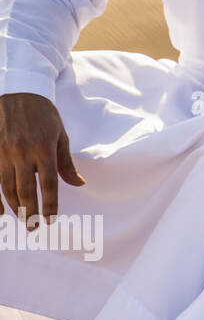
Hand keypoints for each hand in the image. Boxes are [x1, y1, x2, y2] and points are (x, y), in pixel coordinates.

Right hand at [0, 93, 84, 228]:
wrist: (18, 92)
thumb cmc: (44, 115)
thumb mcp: (61, 135)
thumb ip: (66, 162)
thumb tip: (79, 183)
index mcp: (44, 149)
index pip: (49, 183)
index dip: (50, 204)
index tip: (51, 220)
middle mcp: (23, 152)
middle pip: (26, 189)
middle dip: (30, 211)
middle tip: (34, 227)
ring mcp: (4, 152)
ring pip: (7, 186)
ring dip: (14, 205)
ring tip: (22, 218)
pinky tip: (0, 210)